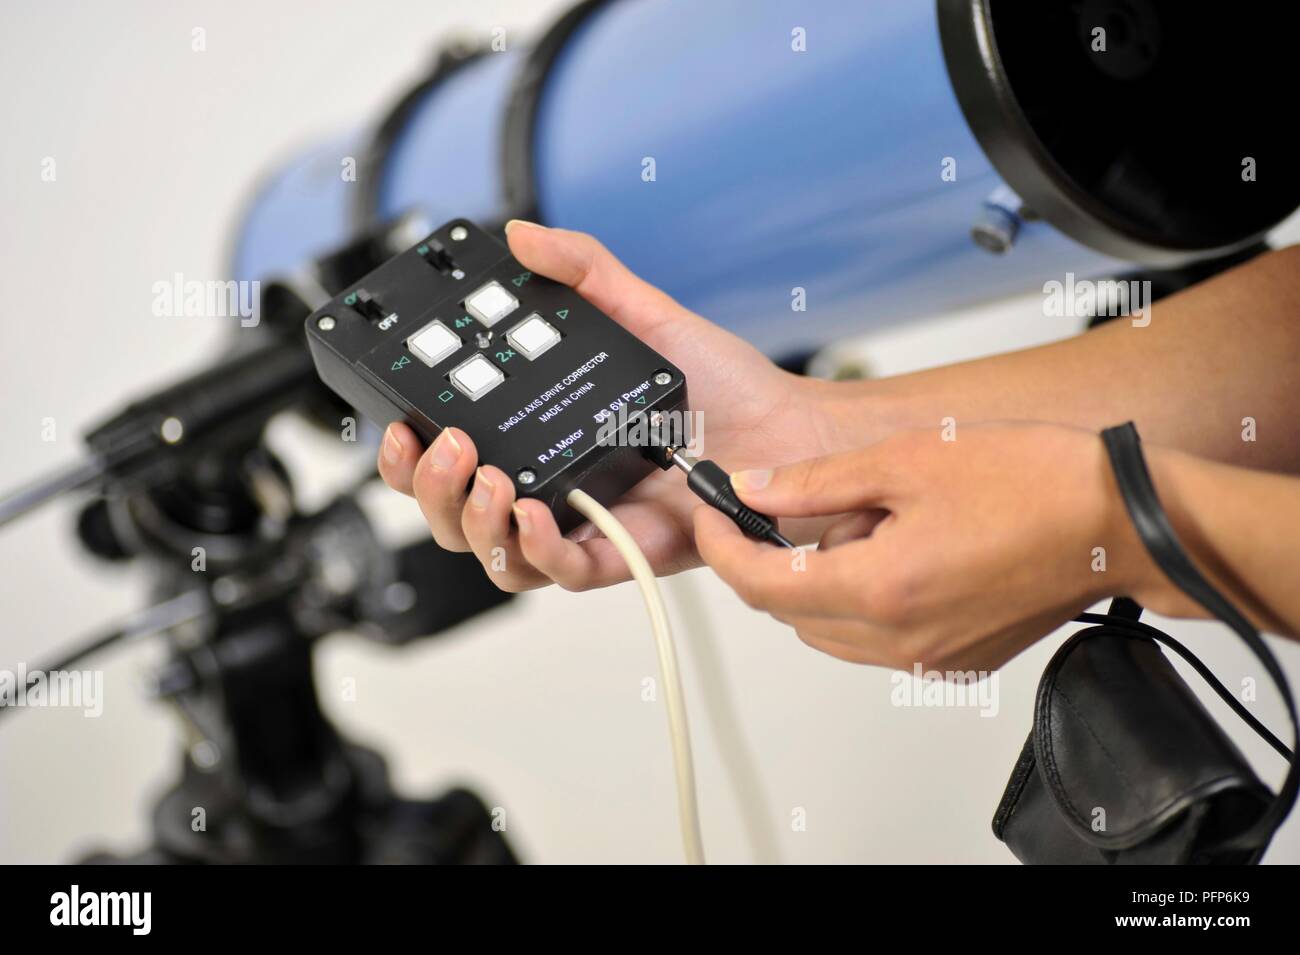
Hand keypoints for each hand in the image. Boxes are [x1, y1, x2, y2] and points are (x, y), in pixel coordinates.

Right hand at [377, 220, 851, 591]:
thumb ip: (585, 272)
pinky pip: (557, 572)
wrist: (787, 434)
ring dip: (474, 521)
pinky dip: (536, 548)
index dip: (413, 451)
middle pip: (456, 511)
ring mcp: (582, 524)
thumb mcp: (645, 314)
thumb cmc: (725, 387)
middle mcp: (553, 483)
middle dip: (431, 487)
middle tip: (450, 447)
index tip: (401, 423)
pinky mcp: (618, 555)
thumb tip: (524, 234)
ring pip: (494, 552)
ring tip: (493, 478)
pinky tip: (537, 511)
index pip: (455, 455)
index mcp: (544, 433)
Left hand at [694, 422, 1174, 669]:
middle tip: (789, 504)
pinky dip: (862, 599)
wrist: (1121, 520)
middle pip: (790, 612)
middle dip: (772, 560)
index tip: (710, 513)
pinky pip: (876, 639)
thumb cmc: (1034, 482)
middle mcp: (898, 639)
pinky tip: (899, 548)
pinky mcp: (955, 659)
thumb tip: (754, 489)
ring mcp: (929, 657)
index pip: (761, 584)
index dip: (722, 546)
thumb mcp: (906, 459)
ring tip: (868, 520)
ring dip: (820, 580)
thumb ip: (817, 482)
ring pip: (830, 629)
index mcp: (879, 590)